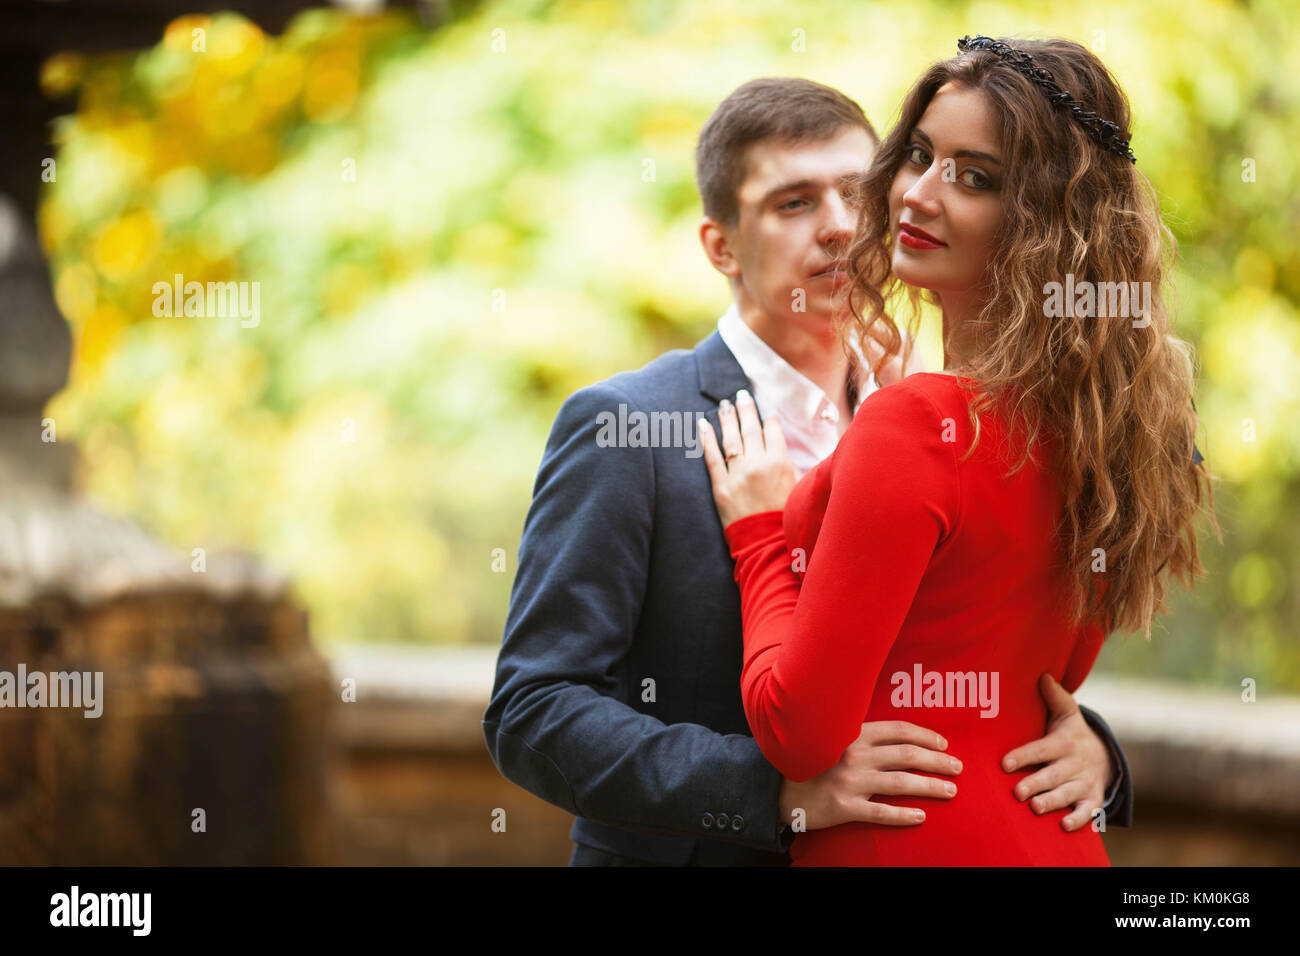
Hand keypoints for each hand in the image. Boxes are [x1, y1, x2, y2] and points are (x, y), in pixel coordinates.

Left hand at [698, 389, 797, 526]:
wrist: (769, 545)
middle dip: (746, 409)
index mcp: (780, 462)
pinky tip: (702, 424)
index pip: (772, 430)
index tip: (763, 409)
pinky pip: (711, 458)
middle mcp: (758, 464)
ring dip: (727, 418)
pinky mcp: (721, 488)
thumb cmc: (789, 519)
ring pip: (730, 439)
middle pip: (750, 428)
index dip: (767, 417)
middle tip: (741, 394)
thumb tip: (795, 451)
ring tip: (724, 403)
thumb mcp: (803, 488)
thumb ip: (798, 466)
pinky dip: (706, 440)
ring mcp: (737, 475)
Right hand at [777, 721, 961, 830]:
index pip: (899, 730)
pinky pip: (881, 812)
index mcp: (854, 734)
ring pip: (900, 783)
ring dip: (930, 786)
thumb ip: (862, 735)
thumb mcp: (835, 739)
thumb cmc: (814, 762)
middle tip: (958, 768)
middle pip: (907, 755)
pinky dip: (904, 815)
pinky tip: (921, 816)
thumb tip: (898, 736)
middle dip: (938, 761)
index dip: (926, 735)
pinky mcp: (844, 806)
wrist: (780, 788)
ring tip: (950, 791)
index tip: (944, 744)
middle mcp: (854, 754)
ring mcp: (849, 781)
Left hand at [1001, 673, 1117, 831]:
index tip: (1005, 763)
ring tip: (1035, 808)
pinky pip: (1087, 811)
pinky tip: (1064, 826)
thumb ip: (1054, 696)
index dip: (1024, 756)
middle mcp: (1074, 763)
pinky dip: (1078, 819)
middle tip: (1017, 792)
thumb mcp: (1067, 712)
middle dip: (1036, 783)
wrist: (1104, 755)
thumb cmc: (1071, 732)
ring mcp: (1084, 782)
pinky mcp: (1093, 799)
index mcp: (1064, 742)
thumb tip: (1041, 674)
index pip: (1041, 749)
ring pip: (1067, 794)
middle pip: (1053, 775)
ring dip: (1052, 802)